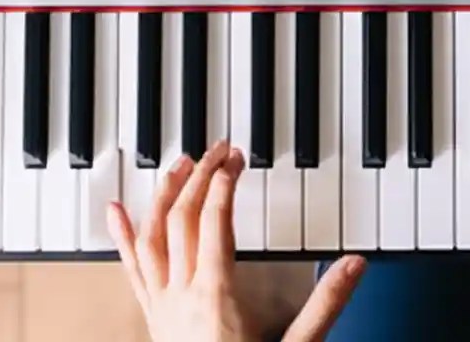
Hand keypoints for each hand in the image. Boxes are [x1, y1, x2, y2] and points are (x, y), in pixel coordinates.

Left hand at [108, 141, 365, 341]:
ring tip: (175, 166)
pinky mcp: (152, 319)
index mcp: (215, 296)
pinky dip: (122, 237)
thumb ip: (325, 305)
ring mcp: (160, 307)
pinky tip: (115, 213)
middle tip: (215, 150)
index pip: (214, 222)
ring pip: (150, 238)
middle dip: (198, 177)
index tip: (235, 157)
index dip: (224, 183)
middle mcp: (180, 296)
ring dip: (162, 197)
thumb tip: (353, 265)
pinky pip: (131, 269)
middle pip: (181, 220)